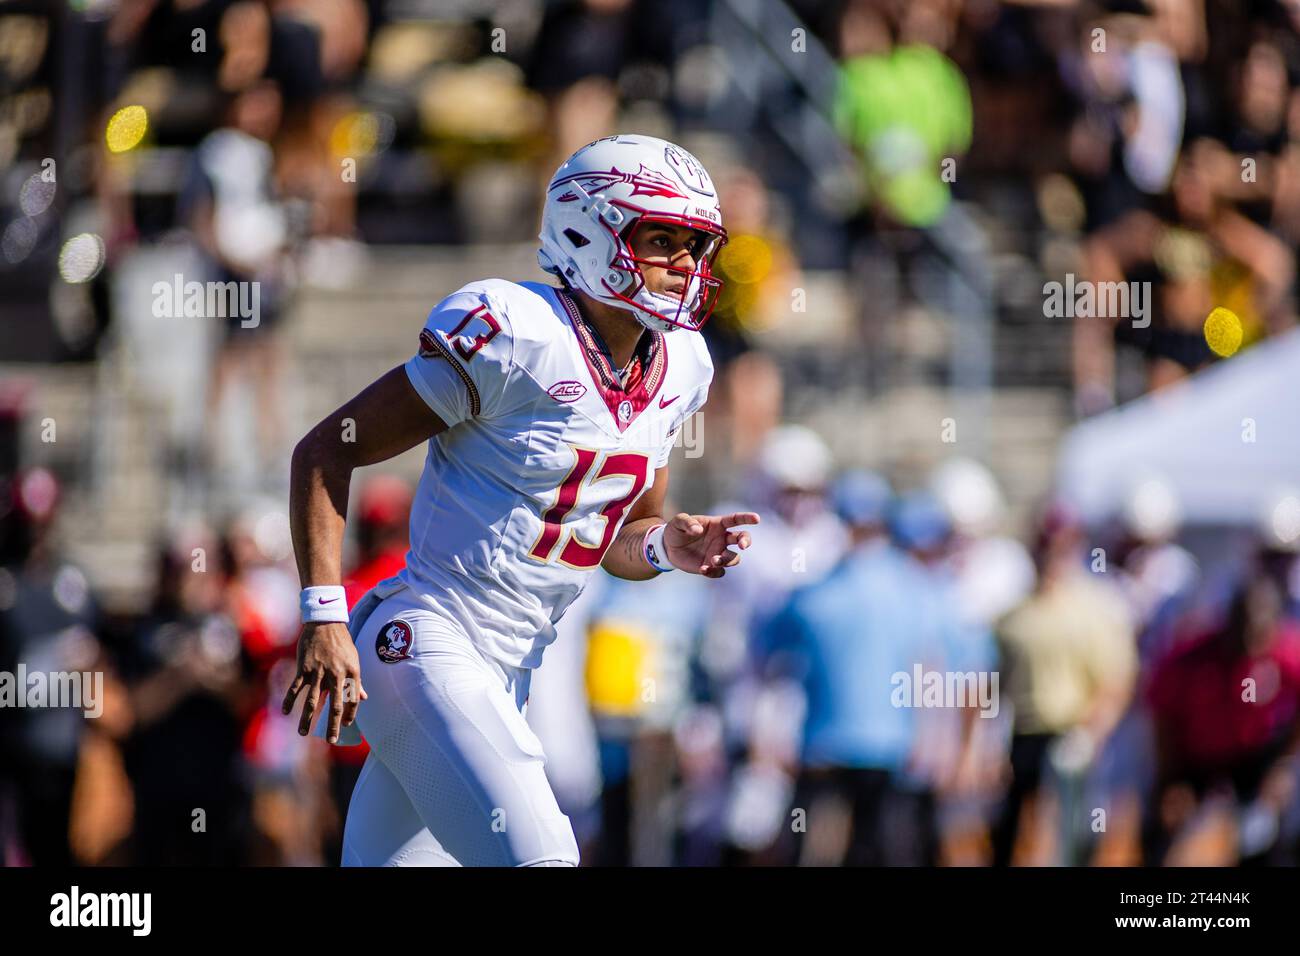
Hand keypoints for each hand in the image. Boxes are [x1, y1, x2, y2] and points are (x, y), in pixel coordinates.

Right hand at [281, 622, 366, 742]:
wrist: (325, 623)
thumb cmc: (342, 643)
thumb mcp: (354, 660)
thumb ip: (357, 681)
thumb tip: (362, 698)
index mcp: (352, 673)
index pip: (352, 700)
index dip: (350, 714)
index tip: (345, 725)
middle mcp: (336, 675)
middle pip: (334, 705)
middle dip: (332, 725)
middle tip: (331, 740)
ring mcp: (318, 672)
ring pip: (312, 701)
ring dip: (307, 719)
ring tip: (303, 733)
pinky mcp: (303, 668)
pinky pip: (295, 688)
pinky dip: (289, 701)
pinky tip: (285, 712)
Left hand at [663, 511, 758, 577]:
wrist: (668, 548)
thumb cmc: (676, 530)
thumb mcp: (678, 522)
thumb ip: (687, 522)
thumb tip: (698, 530)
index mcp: (717, 525)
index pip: (735, 520)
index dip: (747, 518)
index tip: (756, 519)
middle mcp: (721, 539)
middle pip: (742, 539)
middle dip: (745, 541)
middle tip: (741, 546)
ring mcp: (717, 553)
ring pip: (733, 558)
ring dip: (727, 560)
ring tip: (714, 560)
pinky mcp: (711, 566)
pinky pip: (719, 572)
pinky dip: (714, 572)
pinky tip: (703, 569)